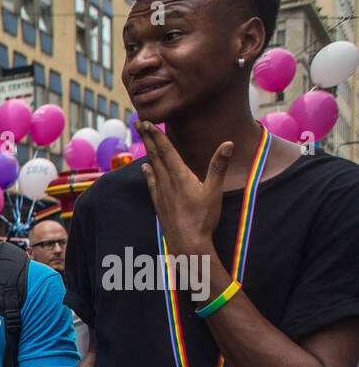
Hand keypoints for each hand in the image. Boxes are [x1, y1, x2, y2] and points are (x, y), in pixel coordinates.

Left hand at [136, 121, 231, 257]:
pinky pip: (152, 183)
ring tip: (142, 139)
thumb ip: (218, 166)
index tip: (146, 121)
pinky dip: (148, 172)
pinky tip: (145, 169)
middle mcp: (167, 182)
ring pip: (152, 167)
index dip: (156, 134)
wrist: (187, 245)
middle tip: (138, 122)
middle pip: (155, 154)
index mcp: (179, 176)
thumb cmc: (202, 219)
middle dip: (148, 137)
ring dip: (148, 151)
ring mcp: (161, 194)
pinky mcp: (160, 204)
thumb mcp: (214, 191)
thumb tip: (228, 143)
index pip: (165, 150)